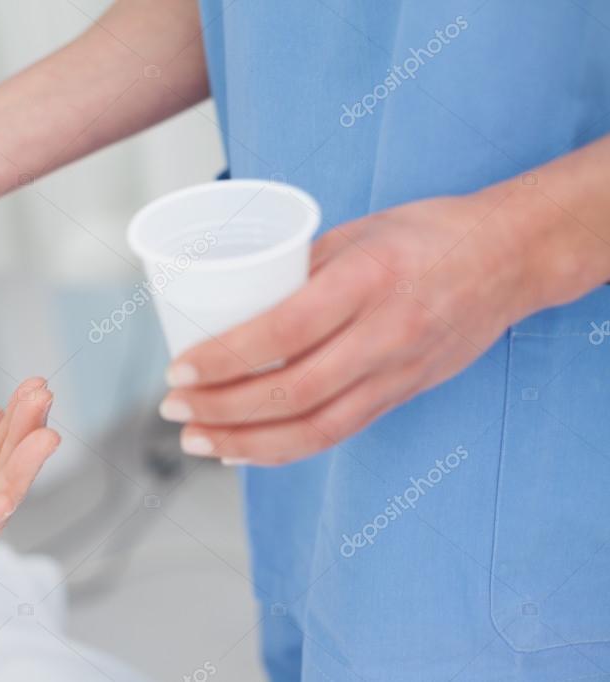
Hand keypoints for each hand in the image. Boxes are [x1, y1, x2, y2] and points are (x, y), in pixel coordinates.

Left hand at [158, 189, 537, 464]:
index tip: (177, 371)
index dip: (224, 359)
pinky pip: (339, 432)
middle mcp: (386, 333)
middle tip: (173, 411)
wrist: (511, 258)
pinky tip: (244, 450)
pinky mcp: (404, 393)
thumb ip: (296, 274)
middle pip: (292, 392)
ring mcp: (399, 371)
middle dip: (222, 410)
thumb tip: (230, 311)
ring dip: (247, 443)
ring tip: (197, 442)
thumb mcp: (353, 234)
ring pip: (316, 428)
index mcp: (367, 280)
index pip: (283, 331)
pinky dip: (286, 447)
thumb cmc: (425, 233)